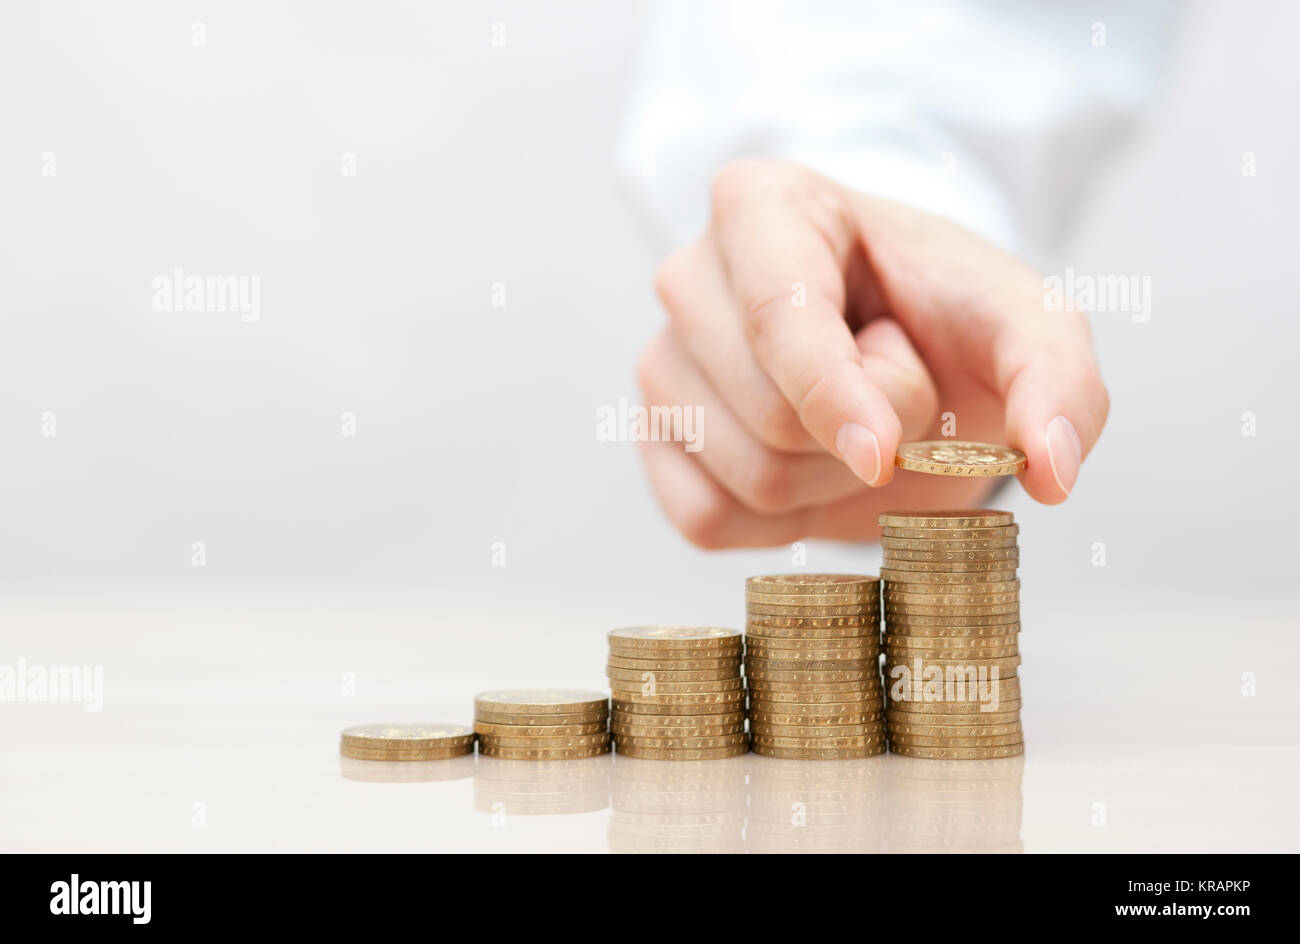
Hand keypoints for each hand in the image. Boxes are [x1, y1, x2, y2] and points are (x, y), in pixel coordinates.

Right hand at [636, 158, 1108, 547]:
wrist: (908, 347)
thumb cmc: (949, 315)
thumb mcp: (1028, 322)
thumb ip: (1061, 379)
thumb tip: (1053, 472)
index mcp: (760, 203)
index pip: (776, 313)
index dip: (833, 393)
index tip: (883, 454)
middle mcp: (689, 277)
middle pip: (771, 415)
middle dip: (868, 431)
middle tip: (900, 383)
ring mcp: (659, 363)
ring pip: (747, 477)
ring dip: (834, 478)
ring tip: (856, 417)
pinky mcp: (654, 443)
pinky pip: (705, 519)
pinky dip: (782, 521)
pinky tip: (815, 469)